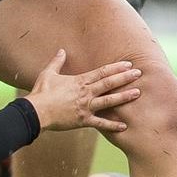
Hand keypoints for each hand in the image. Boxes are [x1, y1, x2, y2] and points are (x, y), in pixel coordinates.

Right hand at [25, 50, 139, 133]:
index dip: (116, 68)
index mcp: (79, 81)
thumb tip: (61, 50)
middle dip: (125, 78)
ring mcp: (86, 107)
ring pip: (109, 101)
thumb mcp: (48, 73)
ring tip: (138, 93)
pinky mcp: (84, 120)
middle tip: (139, 74)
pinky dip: (112, 125)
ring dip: (124, 97)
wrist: (36, 112)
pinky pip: (101, 124)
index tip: (128, 64)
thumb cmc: (41, 92)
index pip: (102, 72)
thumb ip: (57, 61)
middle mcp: (86, 93)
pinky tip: (124, 126)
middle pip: (109, 83)